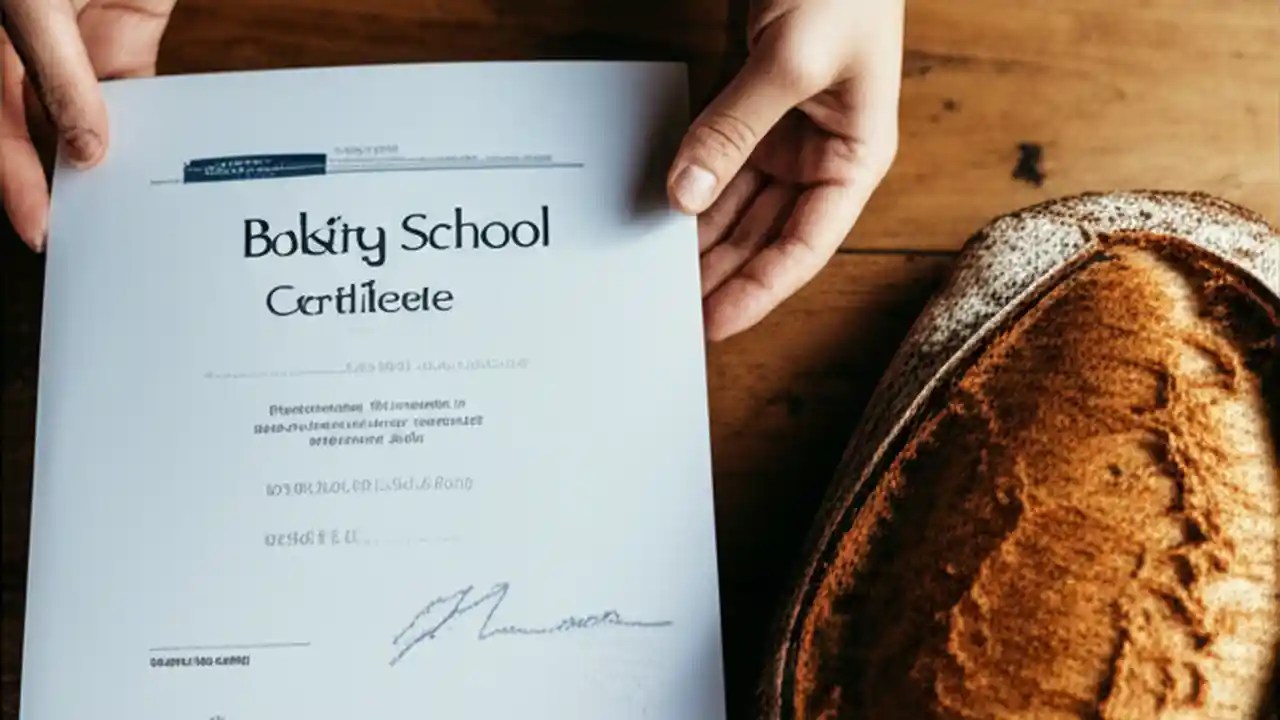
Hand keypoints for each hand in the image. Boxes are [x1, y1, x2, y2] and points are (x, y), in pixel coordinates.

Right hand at [1, 0, 174, 251]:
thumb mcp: (35, 7)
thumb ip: (58, 73)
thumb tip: (86, 149)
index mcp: (0, 54)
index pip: (6, 132)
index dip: (20, 185)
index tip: (42, 232)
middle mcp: (38, 54)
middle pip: (52, 133)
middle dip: (75, 181)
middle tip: (102, 233)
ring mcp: (85, 46)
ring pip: (102, 118)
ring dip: (122, 156)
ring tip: (144, 206)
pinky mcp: (129, 33)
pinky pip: (143, 89)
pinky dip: (158, 121)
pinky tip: (174, 154)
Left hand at [667, 0, 902, 340]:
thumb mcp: (793, 59)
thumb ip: (736, 128)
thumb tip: (685, 194)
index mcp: (854, 157)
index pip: (805, 246)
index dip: (759, 290)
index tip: (712, 323)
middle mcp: (820, 154)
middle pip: (763, 234)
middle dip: (719, 270)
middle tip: (667, 309)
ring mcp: (784, 130)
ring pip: (734, 202)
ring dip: (697, 235)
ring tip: (653, 272)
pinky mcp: (750, 103)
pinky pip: (715, 160)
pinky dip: (688, 185)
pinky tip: (657, 212)